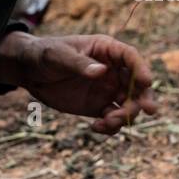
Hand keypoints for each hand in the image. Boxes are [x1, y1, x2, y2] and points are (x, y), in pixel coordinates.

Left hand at [0, 32, 157, 134]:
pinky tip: (96, 127)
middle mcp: (113, 71)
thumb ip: (79, 64)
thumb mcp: (59, 56)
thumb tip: (102, 72)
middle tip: (148, 110)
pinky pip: (114, 119)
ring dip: (124, 116)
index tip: (147, 82)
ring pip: (128, 105)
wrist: (30, 72)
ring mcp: (108, 90)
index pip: (131, 57)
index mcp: (106, 50)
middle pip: (137, 85)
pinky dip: (111, 127)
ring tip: (106, 122)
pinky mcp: (99, 107)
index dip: (142, 69)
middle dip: (144, 98)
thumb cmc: (45, 55)